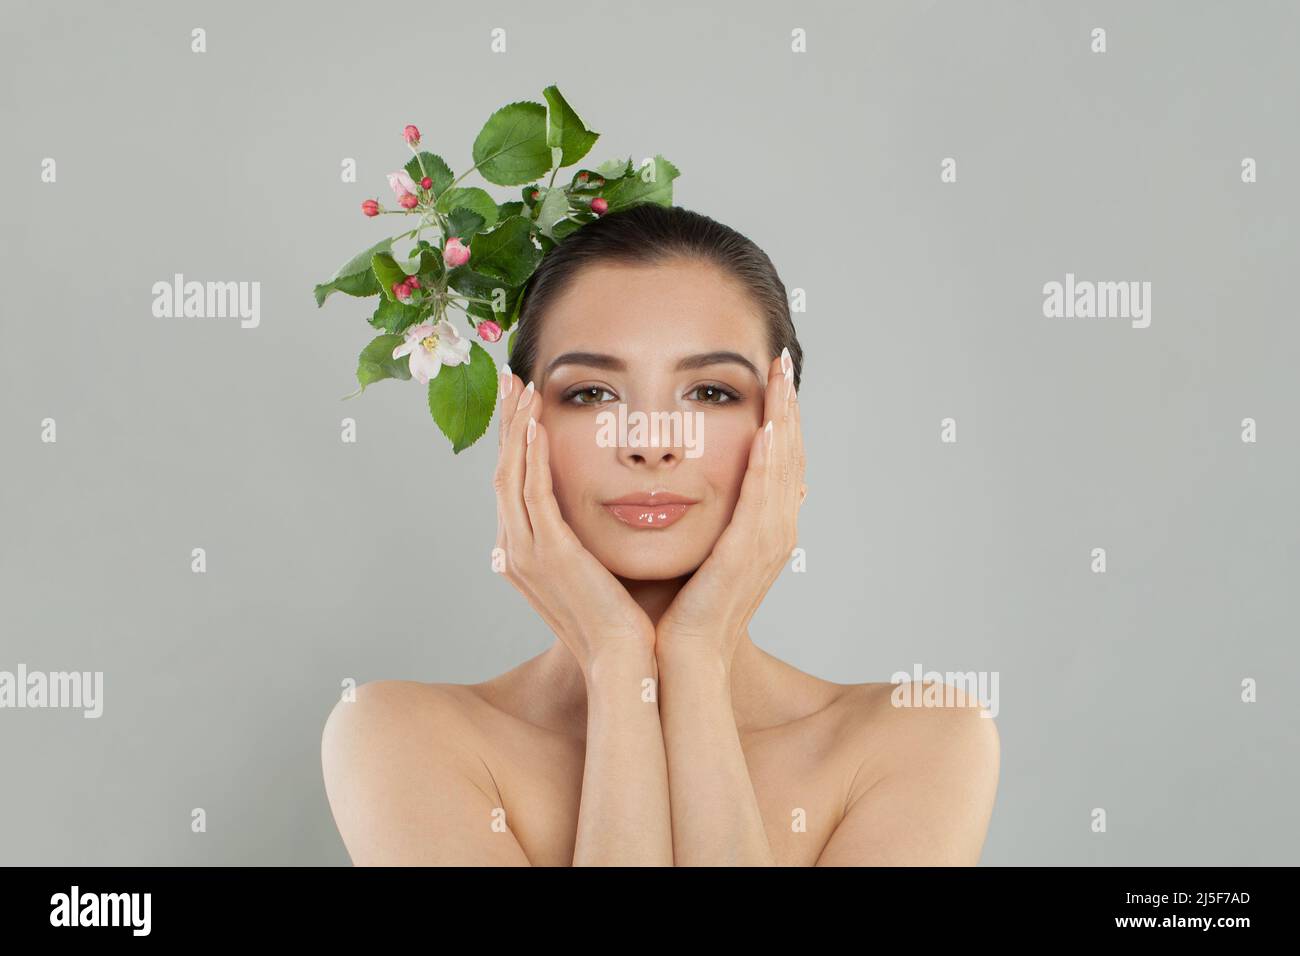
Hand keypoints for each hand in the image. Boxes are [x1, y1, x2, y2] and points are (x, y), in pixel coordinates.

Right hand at [493, 368, 655, 674]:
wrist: (626, 662)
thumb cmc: (625, 621)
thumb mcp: (600, 570)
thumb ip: (591, 539)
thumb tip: (611, 507)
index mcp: (526, 556)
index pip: (513, 485)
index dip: (513, 441)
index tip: (521, 403)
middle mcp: (516, 551)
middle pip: (501, 471)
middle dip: (505, 423)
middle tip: (509, 379)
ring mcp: (527, 553)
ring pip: (509, 474)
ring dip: (513, 427)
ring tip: (520, 386)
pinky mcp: (549, 553)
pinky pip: (531, 491)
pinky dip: (529, 454)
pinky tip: (534, 421)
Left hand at [655, 349, 805, 663]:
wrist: (678, 659)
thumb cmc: (678, 610)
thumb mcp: (697, 550)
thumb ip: (704, 516)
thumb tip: (686, 480)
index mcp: (765, 530)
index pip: (781, 461)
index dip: (782, 417)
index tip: (774, 378)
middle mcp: (776, 532)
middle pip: (792, 455)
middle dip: (788, 405)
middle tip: (783, 360)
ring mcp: (767, 543)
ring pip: (785, 468)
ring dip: (784, 419)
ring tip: (780, 378)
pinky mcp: (748, 553)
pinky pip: (763, 497)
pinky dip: (769, 460)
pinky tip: (767, 427)